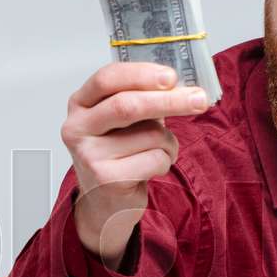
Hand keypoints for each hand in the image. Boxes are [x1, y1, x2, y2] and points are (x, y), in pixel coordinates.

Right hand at [61, 62, 208, 266]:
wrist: (106, 203)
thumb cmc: (120, 154)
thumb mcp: (125, 122)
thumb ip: (143, 100)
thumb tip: (179, 86)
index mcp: (80, 104)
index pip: (107, 79)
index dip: (141, 74)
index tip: (171, 76)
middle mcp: (77, 127)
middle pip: (128, 105)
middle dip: (170, 100)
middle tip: (200, 99)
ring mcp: (89, 154)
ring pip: (150, 134)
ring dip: (169, 142)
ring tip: (159, 152)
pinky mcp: (106, 179)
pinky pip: (155, 159)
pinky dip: (165, 162)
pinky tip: (151, 169)